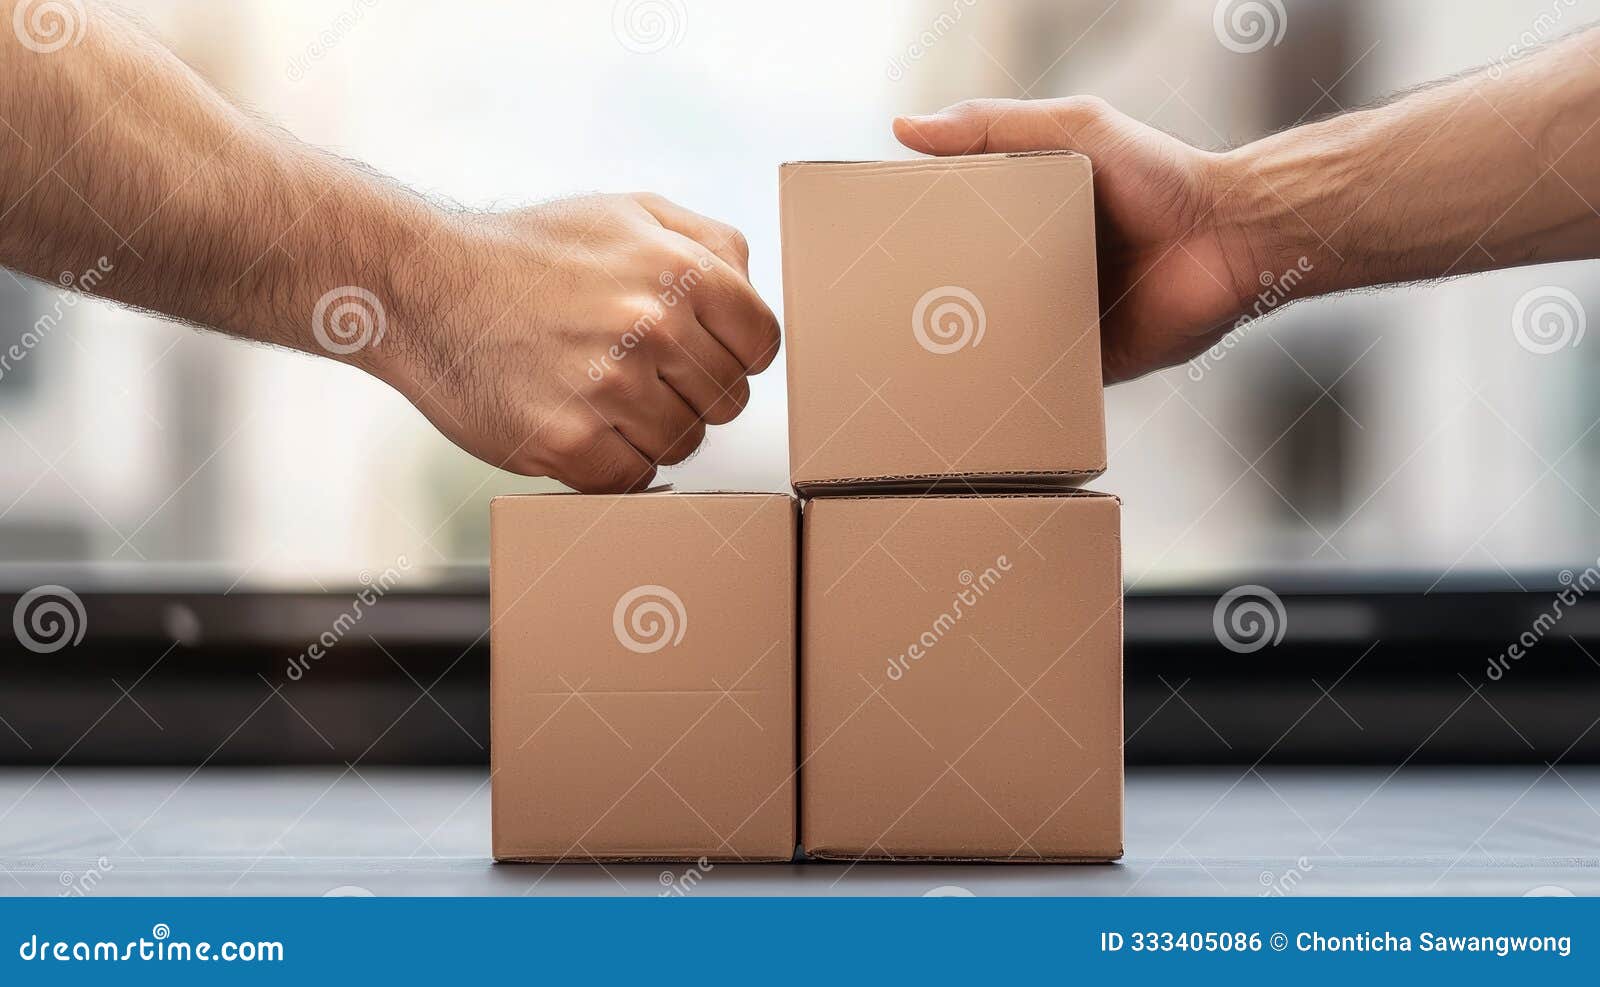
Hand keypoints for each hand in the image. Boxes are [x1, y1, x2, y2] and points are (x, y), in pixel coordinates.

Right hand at [377, 192, 779, 491]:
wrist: (423, 287)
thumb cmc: (531, 254)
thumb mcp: (627, 213)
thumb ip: (707, 242)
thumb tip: (753, 293)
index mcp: (678, 268)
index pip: (761, 344)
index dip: (735, 353)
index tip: (698, 353)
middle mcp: (653, 325)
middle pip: (726, 400)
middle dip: (692, 391)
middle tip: (635, 371)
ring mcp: (610, 387)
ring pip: (683, 442)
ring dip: (651, 429)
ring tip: (600, 395)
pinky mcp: (568, 442)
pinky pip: (633, 478)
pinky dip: (612, 464)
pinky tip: (579, 426)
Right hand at [893, 97, 1265, 383]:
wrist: (1231, 240)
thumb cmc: (1160, 175)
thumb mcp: (1074, 128)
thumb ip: (993, 124)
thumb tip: (905, 127)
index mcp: (1025, 218)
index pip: (954, 231)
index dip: (913, 239)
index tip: (867, 249)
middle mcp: (1036, 273)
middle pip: (965, 294)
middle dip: (924, 307)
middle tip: (872, 317)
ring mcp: (1060, 323)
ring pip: (994, 344)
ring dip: (959, 355)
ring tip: (905, 366)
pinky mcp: (1087, 367)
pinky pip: (1039, 386)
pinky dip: (1010, 392)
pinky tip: (968, 398)